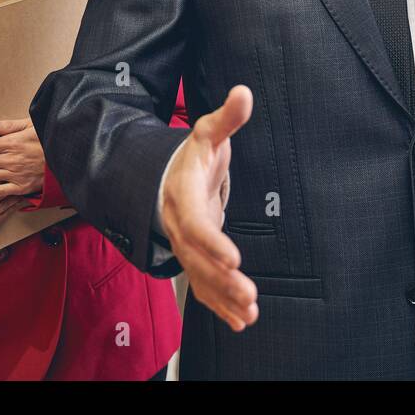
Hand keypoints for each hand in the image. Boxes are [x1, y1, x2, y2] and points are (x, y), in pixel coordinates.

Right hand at [160, 84, 258, 332]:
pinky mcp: (194, 259)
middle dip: (222, 280)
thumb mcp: (207, 132)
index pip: (196, 224)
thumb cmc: (191, 155)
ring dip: (224, 299)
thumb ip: (227, 118)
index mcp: (182, 196)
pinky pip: (204, 287)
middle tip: (248, 295)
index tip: (234, 258)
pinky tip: (242, 322)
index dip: (213, 243)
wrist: (164, 176)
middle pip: (198, 259)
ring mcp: (185, 247)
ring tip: (249, 314)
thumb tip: (244, 92)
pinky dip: (221, 306)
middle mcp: (180, 227)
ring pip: (201, 278)